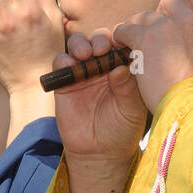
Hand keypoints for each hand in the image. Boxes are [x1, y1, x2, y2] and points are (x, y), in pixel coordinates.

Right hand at [53, 29, 148, 164]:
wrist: (100, 153)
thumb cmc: (122, 129)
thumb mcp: (131, 109)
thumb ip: (128, 88)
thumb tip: (122, 67)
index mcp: (123, 67)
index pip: (121, 44)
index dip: (121, 39)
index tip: (123, 44)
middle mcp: (103, 66)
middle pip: (99, 39)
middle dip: (100, 39)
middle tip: (102, 48)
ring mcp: (83, 72)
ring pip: (79, 45)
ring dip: (81, 44)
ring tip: (85, 54)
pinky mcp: (64, 82)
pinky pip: (60, 63)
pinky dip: (64, 60)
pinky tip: (71, 66)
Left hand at [112, 0, 192, 110]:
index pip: (191, 12)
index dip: (180, 23)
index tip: (174, 36)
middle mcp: (190, 18)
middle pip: (169, 4)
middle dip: (160, 18)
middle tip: (153, 37)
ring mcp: (165, 25)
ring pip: (145, 16)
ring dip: (139, 28)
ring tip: (134, 43)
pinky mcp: (144, 37)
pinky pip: (125, 29)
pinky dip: (121, 37)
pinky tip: (120, 47)